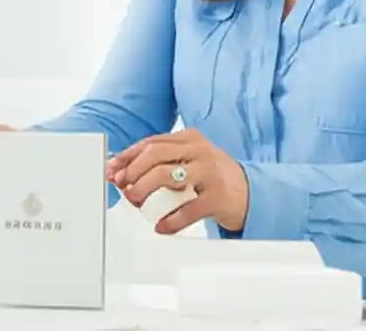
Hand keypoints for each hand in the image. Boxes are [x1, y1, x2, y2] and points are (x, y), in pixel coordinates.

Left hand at [106, 128, 248, 234]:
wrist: (252, 193)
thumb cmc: (212, 177)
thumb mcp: (188, 162)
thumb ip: (160, 164)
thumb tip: (122, 174)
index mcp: (189, 138)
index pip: (151, 142)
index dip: (128, 157)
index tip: (112, 170)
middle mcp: (200, 151)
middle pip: (156, 154)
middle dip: (133, 171)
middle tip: (124, 187)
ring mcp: (210, 173)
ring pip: (168, 176)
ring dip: (145, 190)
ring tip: (136, 202)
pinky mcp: (219, 197)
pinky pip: (189, 209)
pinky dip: (171, 219)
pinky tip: (161, 226)